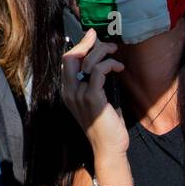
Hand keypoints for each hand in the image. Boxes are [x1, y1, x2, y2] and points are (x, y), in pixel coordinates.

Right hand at [60, 28, 128, 157]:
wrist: (108, 148)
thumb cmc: (105, 125)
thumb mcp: (95, 101)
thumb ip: (93, 83)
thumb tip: (101, 62)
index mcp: (68, 92)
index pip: (66, 62)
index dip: (78, 47)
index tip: (91, 37)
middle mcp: (70, 93)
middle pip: (70, 58)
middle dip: (85, 43)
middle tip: (99, 38)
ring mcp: (79, 96)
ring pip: (87, 61)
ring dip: (103, 52)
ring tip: (115, 54)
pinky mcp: (93, 99)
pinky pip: (99, 71)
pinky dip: (110, 64)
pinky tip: (119, 68)